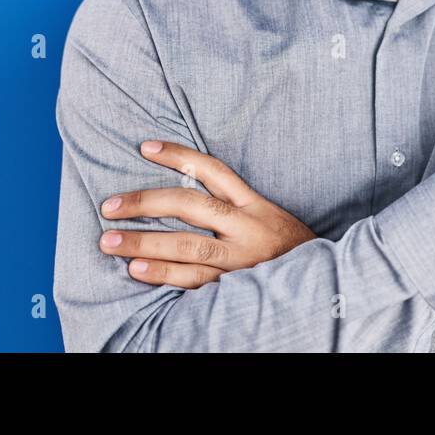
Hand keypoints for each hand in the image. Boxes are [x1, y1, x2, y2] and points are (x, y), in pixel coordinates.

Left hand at [98, 140, 316, 288]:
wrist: (325, 284)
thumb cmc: (289, 249)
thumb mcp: (268, 217)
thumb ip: (233, 206)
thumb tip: (182, 192)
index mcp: (255, 204)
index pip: (212, 170)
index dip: (177, 156)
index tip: (144, 147)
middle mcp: (247, 227)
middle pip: (190, 206)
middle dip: (145, 203)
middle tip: (109, 206)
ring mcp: (241, 259)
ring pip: (187, 245)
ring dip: (143, 243)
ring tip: (109, 241)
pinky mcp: (235, 287)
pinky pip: (194, 279)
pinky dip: (163, 275)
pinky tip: (136, 271)